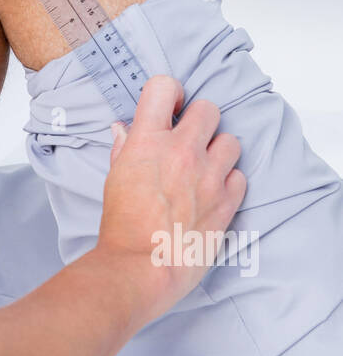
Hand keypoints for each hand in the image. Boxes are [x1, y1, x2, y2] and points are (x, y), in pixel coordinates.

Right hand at [98, 75, 246, 323]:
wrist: (140, 268)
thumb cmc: (120, 227)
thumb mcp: (114, 179)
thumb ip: (124, 149)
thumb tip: (124, 130)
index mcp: (148, 140)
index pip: (164, 87)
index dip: (169, 94)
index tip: (169, 109)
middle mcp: (182, 151)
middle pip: (208, 109)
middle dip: (199, 122)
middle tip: (190, 141)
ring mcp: (209, 176)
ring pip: (231, 141)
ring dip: (219, 152)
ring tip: (205, 169)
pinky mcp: (227, 202)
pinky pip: (241, 176)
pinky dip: (229, 182)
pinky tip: (213, 193)